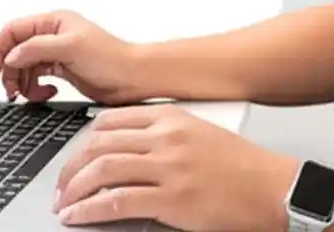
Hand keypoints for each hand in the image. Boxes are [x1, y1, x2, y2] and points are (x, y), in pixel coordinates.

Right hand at [0, 11, 142, 104]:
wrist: (134, 79)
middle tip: (8, 90)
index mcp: (54, 22)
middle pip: (15, 51)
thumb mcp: (71, 48)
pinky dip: (35, 88)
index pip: (12, 31)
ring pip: (24, 67)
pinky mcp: (63, 71)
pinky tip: (47, 93)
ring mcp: (57, 54)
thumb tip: (11, 56)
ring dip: (21, 82)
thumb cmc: (113, 58)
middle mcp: (53, 36)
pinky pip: (37, 79)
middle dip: (8, 71)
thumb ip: (37, 49)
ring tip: (28, 95)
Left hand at [53, 105, 295, 230]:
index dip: (82, 142)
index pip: (109, 121)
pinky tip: (79, 216)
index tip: (72, 159)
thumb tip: (124, 149)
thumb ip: (163, 136)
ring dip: (74, 190)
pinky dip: (89, 210)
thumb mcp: (199, 135)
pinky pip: (116, 202)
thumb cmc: (241, 166)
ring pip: (102, 171)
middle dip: (70, 168)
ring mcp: (169, 167)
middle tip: (61, 186)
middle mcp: (166, 137)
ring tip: (64, 204)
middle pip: (98, 145)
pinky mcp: (172, 199)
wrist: (272, 189)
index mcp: (171, 117)